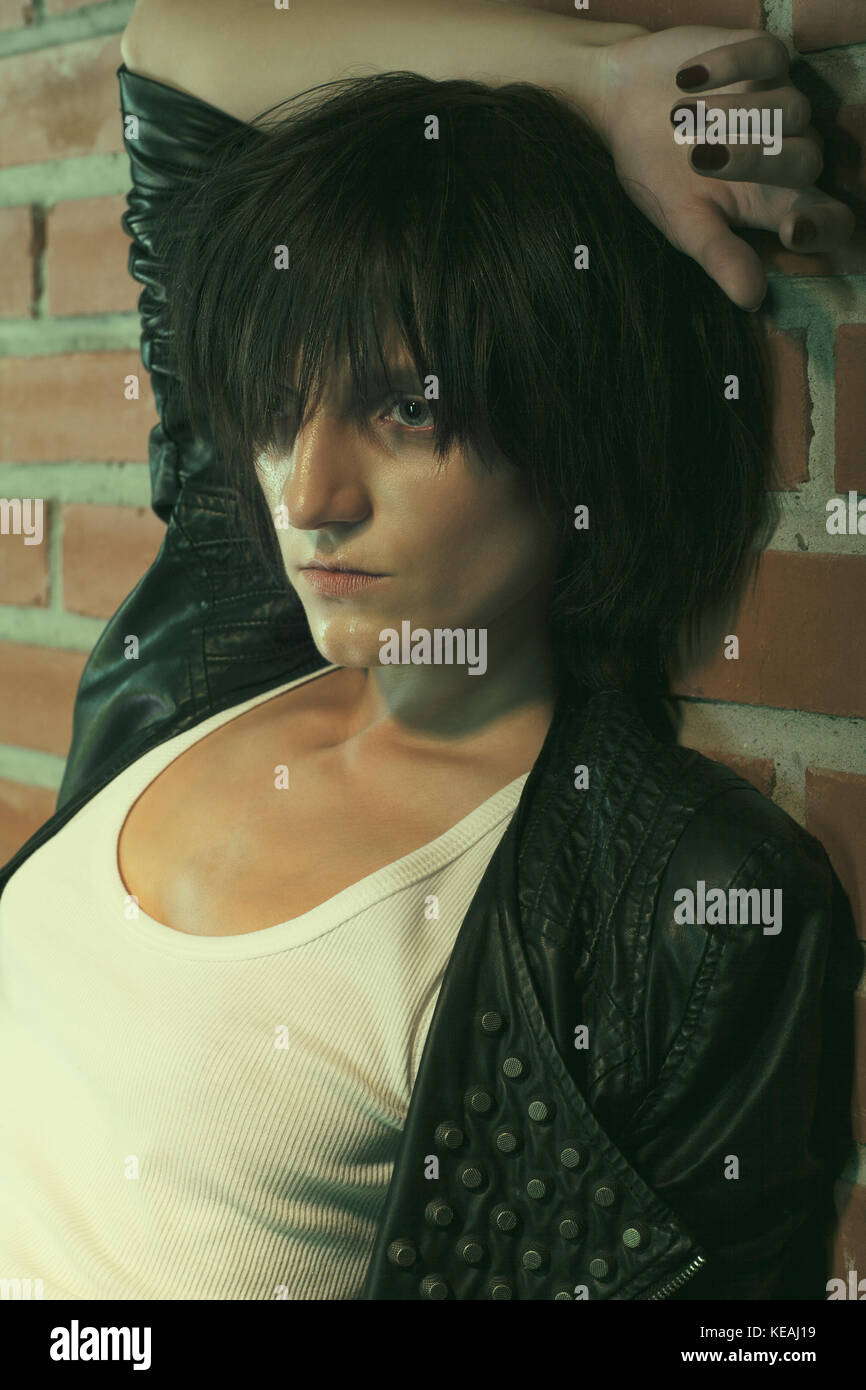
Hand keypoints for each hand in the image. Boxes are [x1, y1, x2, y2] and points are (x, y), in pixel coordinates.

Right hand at [592, 26, 855, 309]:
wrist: (621, 104)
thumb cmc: (656, 173)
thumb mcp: (683, 224)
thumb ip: (720, 256)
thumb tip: (750, 299)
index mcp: (774, 201)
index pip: (828, 219)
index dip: (823, 226)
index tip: (792, 230)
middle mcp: (787, 151)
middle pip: (807, 159)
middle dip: (755, 159)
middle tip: (698, 159)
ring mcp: (778, 100)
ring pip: (792, 108)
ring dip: (735, 114)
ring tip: (679, 117)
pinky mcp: (763, 55)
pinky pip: (768, 54)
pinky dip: (729, 65)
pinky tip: (687, 79)